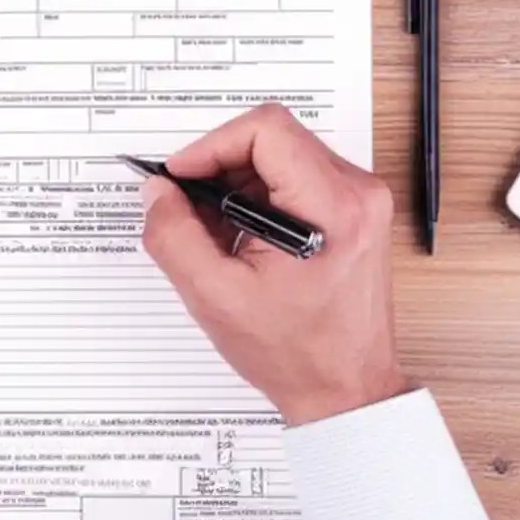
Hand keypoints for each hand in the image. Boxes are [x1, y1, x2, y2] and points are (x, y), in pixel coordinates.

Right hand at [141, 104, 409, 425]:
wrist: (346, 390)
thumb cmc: (296, 354)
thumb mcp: (215, 297)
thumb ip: (175, 236)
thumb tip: (158, 192)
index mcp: (332, 207)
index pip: (266, 130)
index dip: (211, 146)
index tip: (181, 178)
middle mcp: (357, 194)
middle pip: (273, 138)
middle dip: (221, 168)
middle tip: (190, 210)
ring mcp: (360, 202)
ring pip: (283, 156)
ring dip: (239, 185)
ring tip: (217, 233)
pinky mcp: (355, 213)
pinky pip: (297, 179)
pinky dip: (260, 198)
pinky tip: (242, 239)